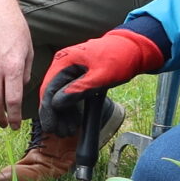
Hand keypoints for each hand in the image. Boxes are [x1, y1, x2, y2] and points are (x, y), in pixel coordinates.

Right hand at [36, 29, 163, 127]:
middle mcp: (62, 64)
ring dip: (63, 113)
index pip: (48, 89)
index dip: (47, 110)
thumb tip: (56, 104)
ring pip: (59, 95)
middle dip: (55, 115)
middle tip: (60, 132)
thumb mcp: (99, 77)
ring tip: (68, 130)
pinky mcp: (77, 75)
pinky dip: (70, 106)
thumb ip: (77, 90)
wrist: (133, 48)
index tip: (50, 127)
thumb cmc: (118, 58)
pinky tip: (74, 119)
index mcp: (63, 61)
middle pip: (51, 93)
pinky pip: (68, 92)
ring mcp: (69, 69)